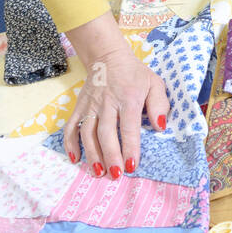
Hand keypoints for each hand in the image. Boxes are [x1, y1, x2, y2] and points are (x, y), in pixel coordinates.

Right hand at [61, 38, 168, 178]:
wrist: (108, 57)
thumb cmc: (135, 75)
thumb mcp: (154, 83)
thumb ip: (159, 105)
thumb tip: (161, 126)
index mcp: (128, 98)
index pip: (129, 127)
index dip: (130, 148)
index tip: (132, 166)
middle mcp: (107, 103)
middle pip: (106, 133)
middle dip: (110, 156)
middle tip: (115, 175)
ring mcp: (90, 105)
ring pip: (87, 133)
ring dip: (92, 154)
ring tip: (98, 172)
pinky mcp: (79, 106)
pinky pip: (71, 127)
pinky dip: (70, 144)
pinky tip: (75, 159)